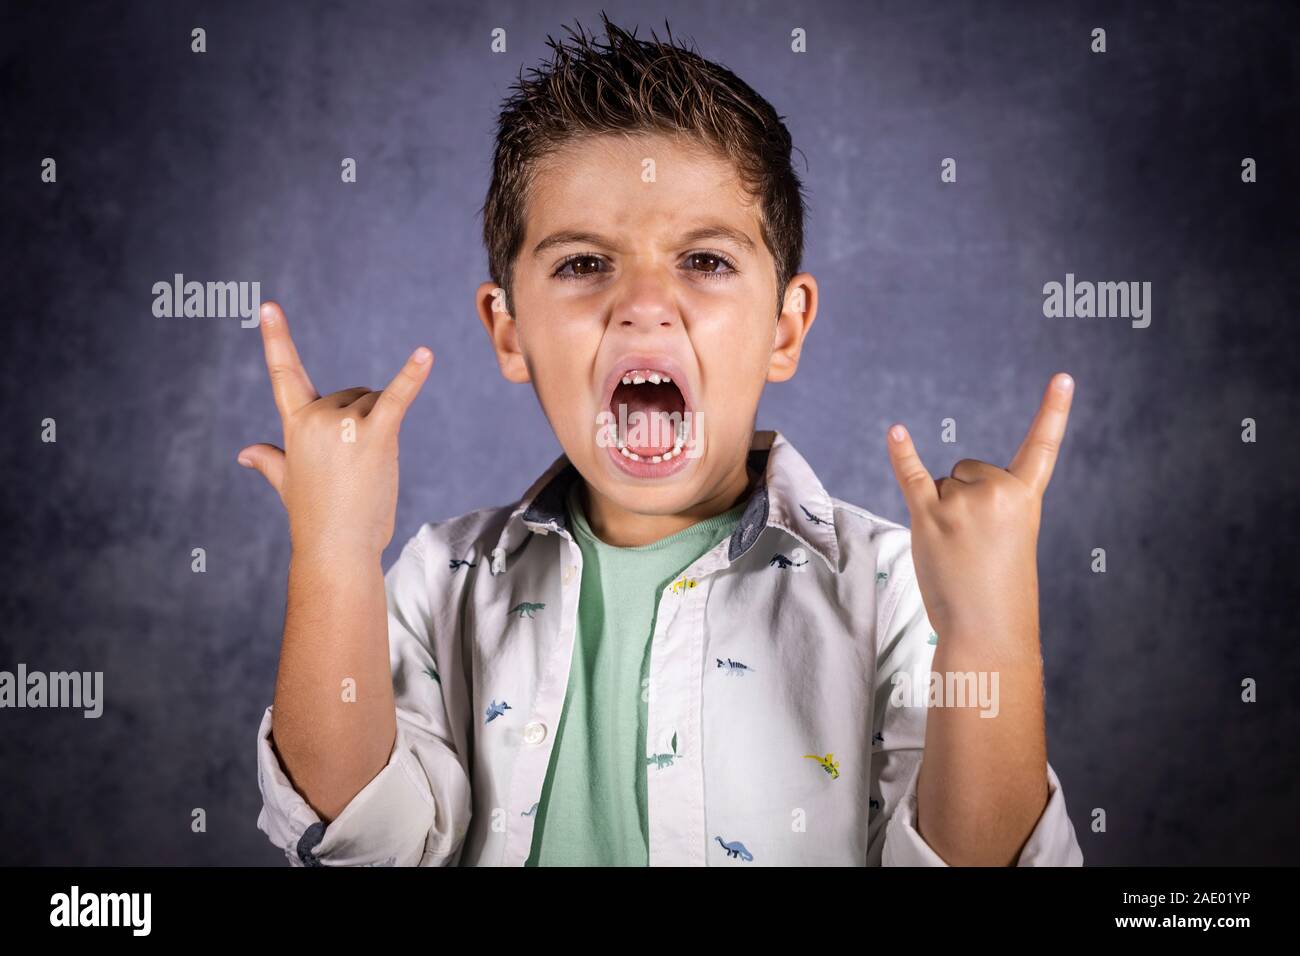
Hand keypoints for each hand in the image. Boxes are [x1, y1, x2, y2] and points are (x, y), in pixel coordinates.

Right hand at [237, 301, 432, 558]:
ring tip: (369, 469)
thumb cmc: (316, 520)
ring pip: (378, 401)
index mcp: (295, 425)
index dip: (277, 339)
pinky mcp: (375, 435)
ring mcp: (345, 425)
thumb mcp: (288, 484)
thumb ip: (270, 460)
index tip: (269, 306)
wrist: (336, 549)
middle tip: (355, 468)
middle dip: (363, 423)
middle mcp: (317, 417)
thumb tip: (245, 453)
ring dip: (381, 428)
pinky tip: (426, 354)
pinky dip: (413, 375)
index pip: (285, 374)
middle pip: (354, 394)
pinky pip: (397, 398)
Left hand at [885, 373, 1073, 655]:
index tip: (1063, 377)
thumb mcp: (1011, 539)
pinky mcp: (929, 517)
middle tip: (975, 545)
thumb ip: (988, 503)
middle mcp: (997, 492)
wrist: (988, 630)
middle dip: (964, 500)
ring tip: (957, 550)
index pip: (1041, 447)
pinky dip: (901, 453)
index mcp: (1026, 498)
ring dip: (940, 512)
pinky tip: (895, 431)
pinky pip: (911, 475)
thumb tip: (941, 481)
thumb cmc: (999, 589)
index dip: (1054, 410)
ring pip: (940, 483)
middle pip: (967, 469)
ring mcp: (963, 503)